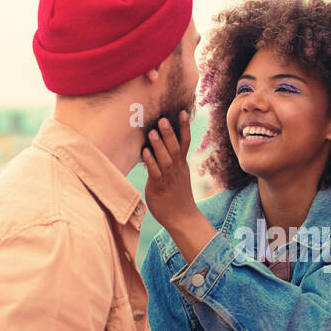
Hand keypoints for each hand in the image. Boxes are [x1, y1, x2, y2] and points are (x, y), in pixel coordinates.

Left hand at [142, 112, 199, 229]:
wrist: (182, 218)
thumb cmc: (177, 196)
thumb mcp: (178, 175)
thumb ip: (173, 160)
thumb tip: (165, 146)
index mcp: (182, 164)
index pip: (185, 142)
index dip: (184, 127)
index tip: (181, 112)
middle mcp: (177, 169)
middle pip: (175, 148)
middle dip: (169, 133)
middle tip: (163, 119)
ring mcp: (169, 178)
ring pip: (165, 159)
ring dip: (159, 146)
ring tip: (152, 132)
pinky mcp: (160, 187)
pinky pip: (156, 173)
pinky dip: (151, 162)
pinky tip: (145, 152)